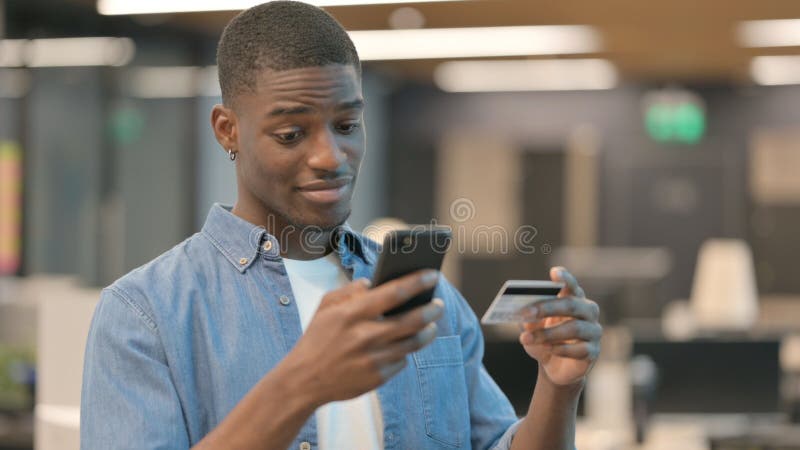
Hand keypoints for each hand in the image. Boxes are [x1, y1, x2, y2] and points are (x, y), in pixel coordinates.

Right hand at [288, 270, 444, 404]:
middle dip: (432, 309)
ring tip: (431, 325)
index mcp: (352, 313)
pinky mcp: (377, 378)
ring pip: (413, 343)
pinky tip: (402, 346)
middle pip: (412, 320)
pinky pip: (401, 361)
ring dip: (426, 332)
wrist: (304, 380)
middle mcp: (365, 336)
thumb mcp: (325, 307)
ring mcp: (373, 359)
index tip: (433, 275)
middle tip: (438, 304)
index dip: (417, 282)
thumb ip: (349, 290)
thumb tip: (373, 283)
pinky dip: (403, 352)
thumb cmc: (316, 339)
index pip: (394, 293)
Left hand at [519, 267, 601, 386]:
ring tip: (526, 338)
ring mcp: (593, 331)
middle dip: (547, 308)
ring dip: (548, 333)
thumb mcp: (531, 328)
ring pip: (574, 328)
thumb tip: (523, 315)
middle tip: (526, 314)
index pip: (572, 285)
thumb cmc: (544, 340)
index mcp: (573, 299)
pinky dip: (561, 349)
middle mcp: (588, 312)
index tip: (554, 272)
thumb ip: (528, 318)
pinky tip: (549, 350)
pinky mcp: (594, 351)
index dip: (565, 278)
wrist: (554, 368)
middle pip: (571, 305)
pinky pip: (580, 349)